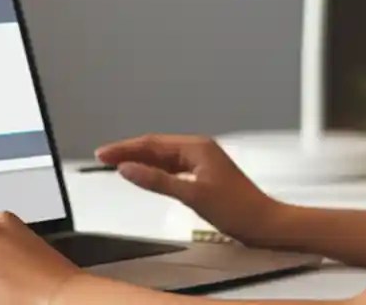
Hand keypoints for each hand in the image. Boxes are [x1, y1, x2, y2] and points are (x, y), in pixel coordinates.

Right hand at [95, 134, 282, 246]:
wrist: (264, 222)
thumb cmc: (236, 208)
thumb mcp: (192, 195)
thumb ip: (157, 180)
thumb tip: (127, 168)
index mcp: (196, 147)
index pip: (152, 144)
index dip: (125, 148)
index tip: (101, 154)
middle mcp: (198, 149)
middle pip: (156, 147)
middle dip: (128, 152)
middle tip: (102, 158)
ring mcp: (201, 162)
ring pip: (163, 158)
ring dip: (140, 160)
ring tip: (116, 165)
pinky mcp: (203, 175)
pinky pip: (172, 168)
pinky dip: (154, 170)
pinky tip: (145, 175)